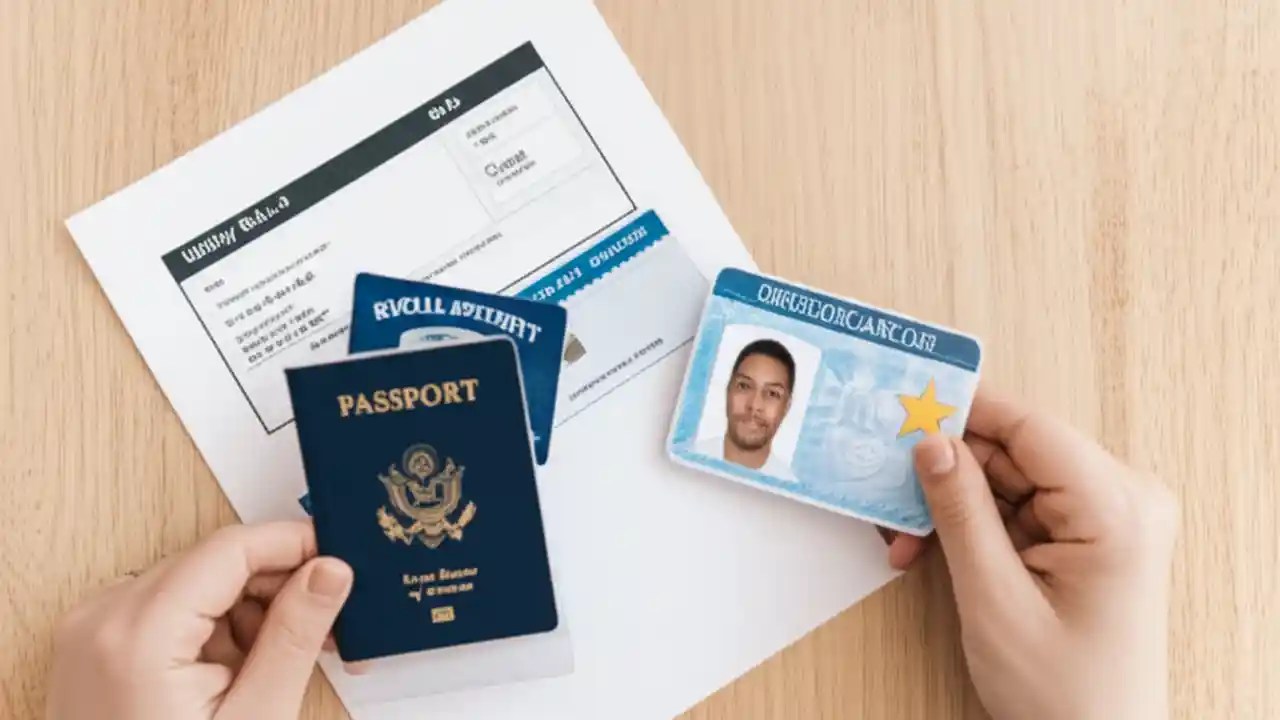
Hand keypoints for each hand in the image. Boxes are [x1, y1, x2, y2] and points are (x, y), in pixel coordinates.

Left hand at [48, 521, 353, 719]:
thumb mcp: (255, 717)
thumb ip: (294, 636)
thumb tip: (330, 572)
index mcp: (138, 633)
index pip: (231, 548)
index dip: (294, 545)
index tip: (340, 559)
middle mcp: (103, 619)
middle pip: (214, 564)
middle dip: (277, 588)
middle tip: (326, 627)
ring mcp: (94, 631)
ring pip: (197, 584)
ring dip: (249, 611)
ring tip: (281, 664)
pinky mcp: (97, 646)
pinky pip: (171, 610)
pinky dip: (215, 629)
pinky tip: (242, 671)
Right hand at [886, 390, 1177, 719]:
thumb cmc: (1067, 694)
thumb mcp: (996, 599)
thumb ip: (961, 511)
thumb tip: (931, 442)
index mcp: (1117, 508)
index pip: (1030, 426)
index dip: (963, 409)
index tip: (905, 402)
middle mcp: (1124, 499)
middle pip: (1015, 451)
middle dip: (945, 471)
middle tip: (886, 493)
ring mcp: (1110, 517)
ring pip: (1009, 479)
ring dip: (951, 504)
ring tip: (905, 540)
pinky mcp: (1091, 536)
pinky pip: (1019, 507)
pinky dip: (972, 524)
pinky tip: (931, 548)